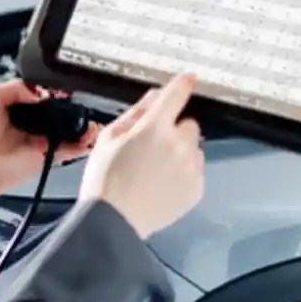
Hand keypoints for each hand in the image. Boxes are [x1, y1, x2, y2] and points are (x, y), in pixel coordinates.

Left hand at [0, 80, 98, 221]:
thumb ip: (17, 87)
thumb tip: (41, 91)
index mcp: (15, 107)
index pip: (41, 95)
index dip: (53, 91)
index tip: (64, 88)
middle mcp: (28, 124)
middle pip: (57, 112)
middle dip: (70, 107)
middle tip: (79, 102)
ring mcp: (38, 141)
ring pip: (66, 130)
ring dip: (80, 125)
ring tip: (90, 120)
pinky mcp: (44, 157)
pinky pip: (68, 150)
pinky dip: (81, 144)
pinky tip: (88, 136)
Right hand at [78, 74, 204, 238]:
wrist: (113, 222)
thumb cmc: (104, 178)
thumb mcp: (109, 137)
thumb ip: (136, 113)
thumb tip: (155, 96)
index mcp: (155, 127)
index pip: (176, 95)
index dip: (183, 84)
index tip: (189, 79)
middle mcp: (179, 144)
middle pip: (189, 125)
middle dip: (175, 131)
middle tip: (154, 146)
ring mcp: (190, 168)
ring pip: (194, 149)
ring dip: (181, 153)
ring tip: (157, 171)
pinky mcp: (196, 189)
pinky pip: (195, 172)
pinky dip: (184, 174)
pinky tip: (163, 185)